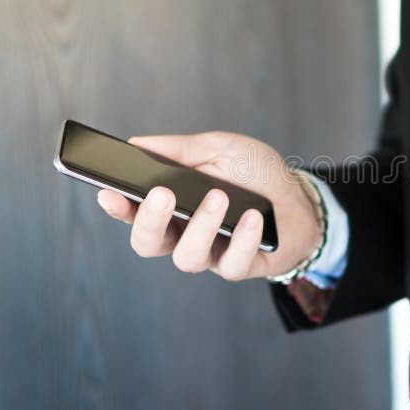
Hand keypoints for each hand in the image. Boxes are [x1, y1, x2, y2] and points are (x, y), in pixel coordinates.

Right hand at [96, 131, 321, 280]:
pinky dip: (243, 239)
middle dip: (150, 220)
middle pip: (149, 243)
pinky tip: (254, 217)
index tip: (107, 192)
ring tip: (219, 197)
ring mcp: (213, 253)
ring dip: (200, 225)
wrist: (301, 196)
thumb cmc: (255, 174)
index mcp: (173, 205)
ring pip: (188, 257)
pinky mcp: (243, 266)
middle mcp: (185, 234)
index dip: (118, 207)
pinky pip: (233, 264)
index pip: (134, 213)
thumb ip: (182, 149)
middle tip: (161, 194)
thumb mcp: (221, 148)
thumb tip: (137, 143)